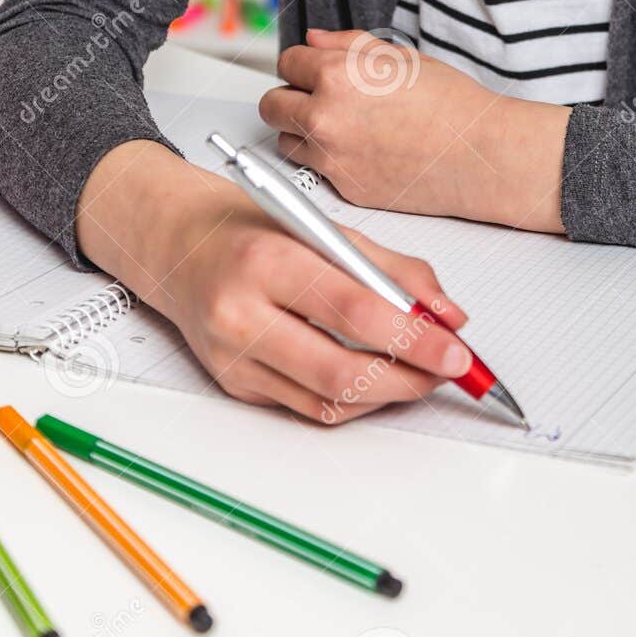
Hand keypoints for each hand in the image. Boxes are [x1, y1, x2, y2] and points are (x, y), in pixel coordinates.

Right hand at [76, 140, 474, 423]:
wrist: (177, 245)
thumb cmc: (251, 229)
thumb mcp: (327, 228)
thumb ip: (394, 270)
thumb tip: (450, 316)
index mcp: (267, 260)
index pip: (354, 310)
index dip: (414, 338)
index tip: (457, 349)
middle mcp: (242, 314)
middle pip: (340, 370)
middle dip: (409, 378)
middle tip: (448, 370)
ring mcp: (233, 358)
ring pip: (327, 402)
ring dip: (387, 395)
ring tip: (421, 373)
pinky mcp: (234, 385)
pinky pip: (307, 408)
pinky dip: (354, 399)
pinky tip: (377, 378)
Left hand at [260, 28, 518, 222]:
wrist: (478, 155)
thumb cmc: (451, 104)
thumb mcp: (401, 57)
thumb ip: (348, 44)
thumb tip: (315, 39)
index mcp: (336, 75)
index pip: (288, 62)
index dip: (305, 65)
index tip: (315, 72)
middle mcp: (325, 117)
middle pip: (272, 105)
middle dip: (290, 98)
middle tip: (316, 100)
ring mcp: (331, 157)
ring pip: (286, 141)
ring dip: (303, 132)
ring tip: (340, 128)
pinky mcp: (343, 188)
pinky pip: (316, 170)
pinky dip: (329, 161)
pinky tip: (361, 151)